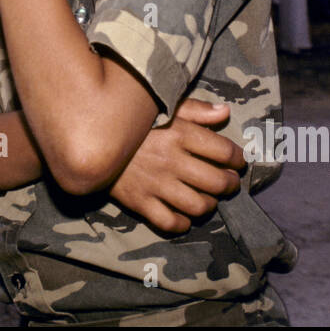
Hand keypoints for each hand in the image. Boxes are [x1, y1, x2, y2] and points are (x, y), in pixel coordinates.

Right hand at [109, 99, 245, 234]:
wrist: (92, 140)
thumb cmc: (133, 123)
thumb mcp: (163, 107)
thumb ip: (195, 110)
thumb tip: (225, 112)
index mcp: (179, 133)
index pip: (224, 151)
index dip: (237, 158)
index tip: (237, 161)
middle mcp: (171, 160)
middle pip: (217, 181)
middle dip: (229, 184)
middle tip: (228, 182)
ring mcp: (156, 184)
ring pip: (198, 205)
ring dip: (210, 204)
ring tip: (209, 198)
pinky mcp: (140, 202)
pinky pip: (170, 222)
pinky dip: (183, 223)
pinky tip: (185, 216)